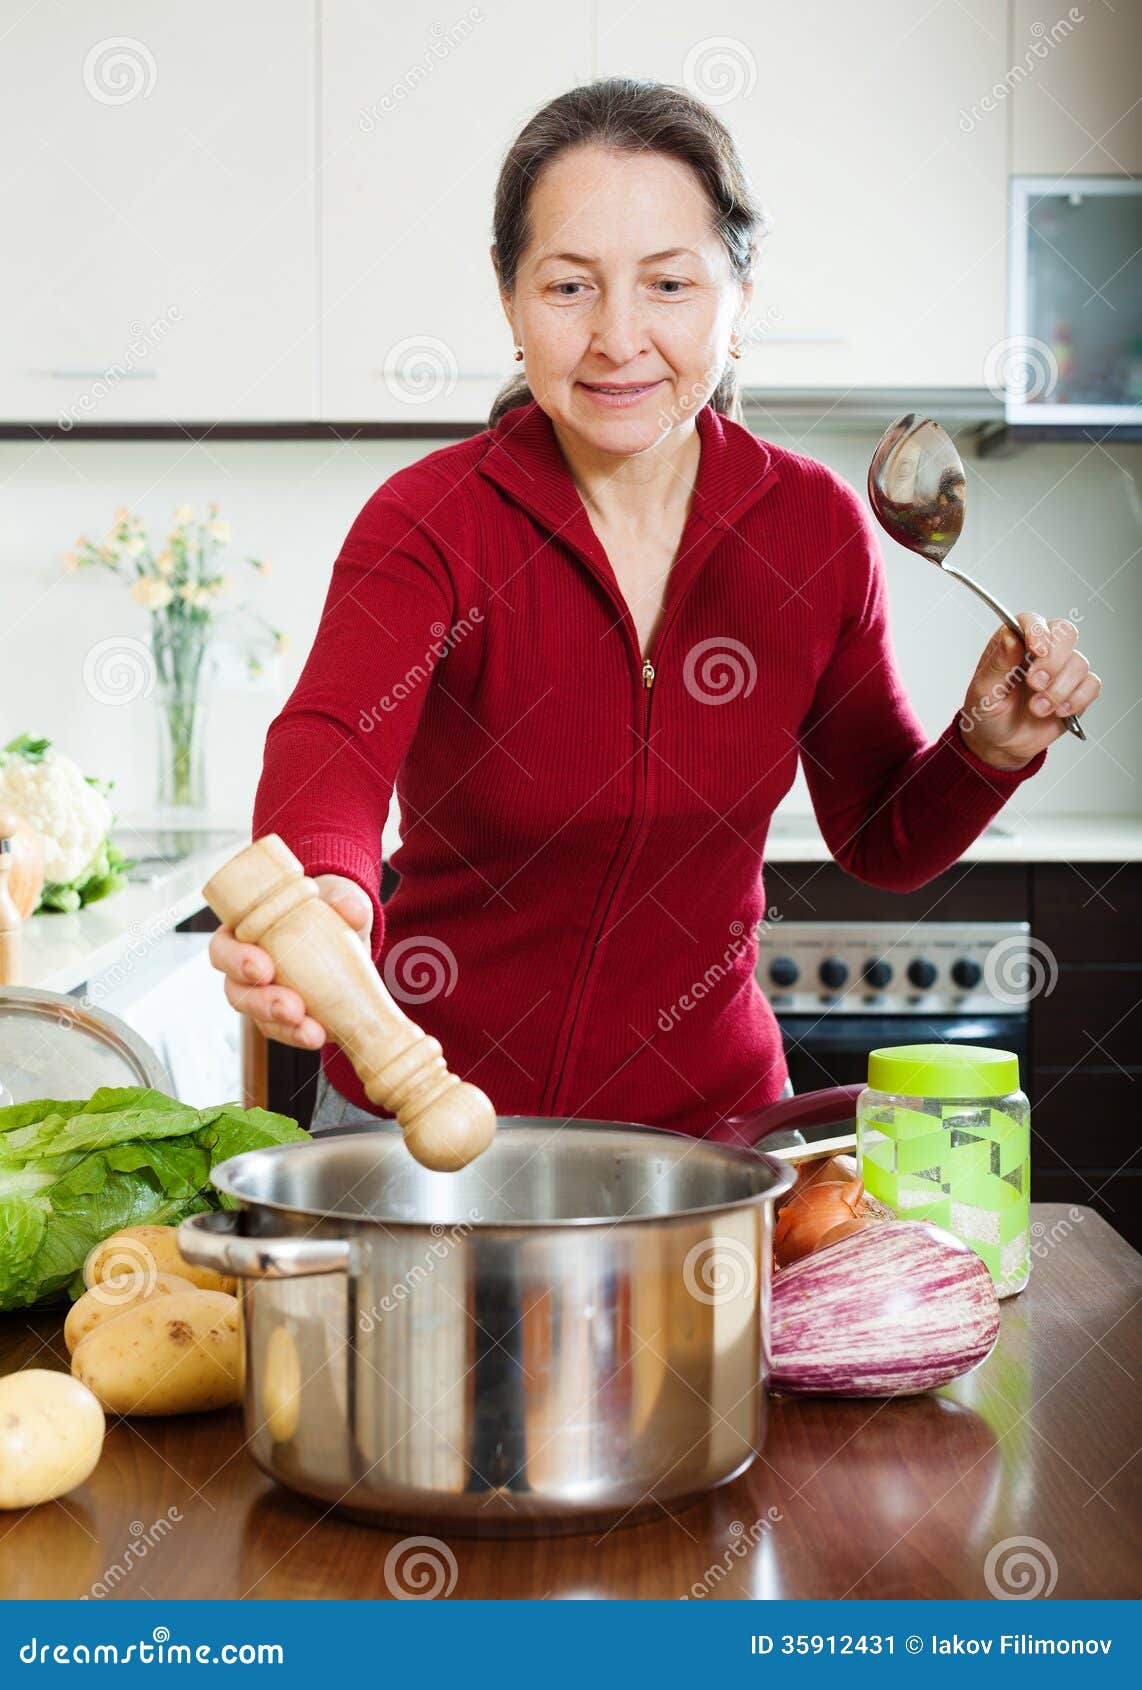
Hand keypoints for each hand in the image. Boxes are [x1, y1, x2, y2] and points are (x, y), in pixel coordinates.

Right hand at [208, 873, 373, 1049]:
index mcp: (244, 931)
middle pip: (235, 990)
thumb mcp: (338, 896)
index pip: (223, 947)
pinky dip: (299, 1035)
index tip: (264, 967)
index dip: (235, 959)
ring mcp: (263, 995)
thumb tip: (352, 909)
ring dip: (282, 1025)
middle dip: (261, 1002)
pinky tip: (318, 1035)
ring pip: (258, 1016)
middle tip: (291, 1007)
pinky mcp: (282, 1016)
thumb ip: (343, 898)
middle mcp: (245, 966)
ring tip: (310, 1030)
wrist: (353, 938)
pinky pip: (283, 1031)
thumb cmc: (329, 909)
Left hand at [959, 611, 1099, 770]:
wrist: (1000, 744)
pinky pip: (1092, 685)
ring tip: (1036, 709)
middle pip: (1066, 634)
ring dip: (1059, 690)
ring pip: (1079, 663)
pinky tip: (1057, 712)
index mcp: (1015, 643)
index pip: (1033, 621)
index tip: (1035, 650)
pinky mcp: (1076, 690)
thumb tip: (1012, 637)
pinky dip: (1076, 700)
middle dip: (1053, 661)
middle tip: (1034, 684)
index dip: (1038, 631)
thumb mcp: (983, 691)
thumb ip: (998, 663)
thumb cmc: (987, 713)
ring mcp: (1061, 669)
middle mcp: (1041, 651)